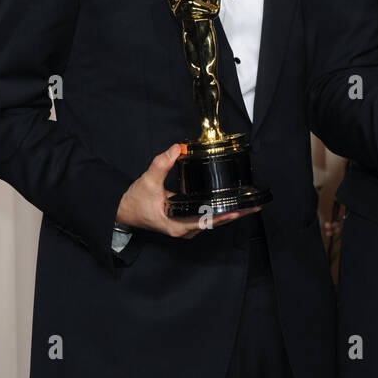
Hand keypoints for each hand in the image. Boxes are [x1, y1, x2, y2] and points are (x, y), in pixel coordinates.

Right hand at [115, 143, 260, 238]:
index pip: (205, 221)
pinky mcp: (186, 222)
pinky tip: (232, 205)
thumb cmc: (134, 202)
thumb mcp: (148, 181)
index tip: (238, 211)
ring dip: (230, 214)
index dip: (223, 216)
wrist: (123, 213)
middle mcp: (184, 229)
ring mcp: (186, 227)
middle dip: (234, 214)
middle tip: (254, 207)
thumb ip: (162, 164)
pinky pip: (208, 218)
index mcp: (177, 225)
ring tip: (249, 206)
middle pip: (214, 222)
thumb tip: (178, 148)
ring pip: (213, 221)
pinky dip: (220, 212)